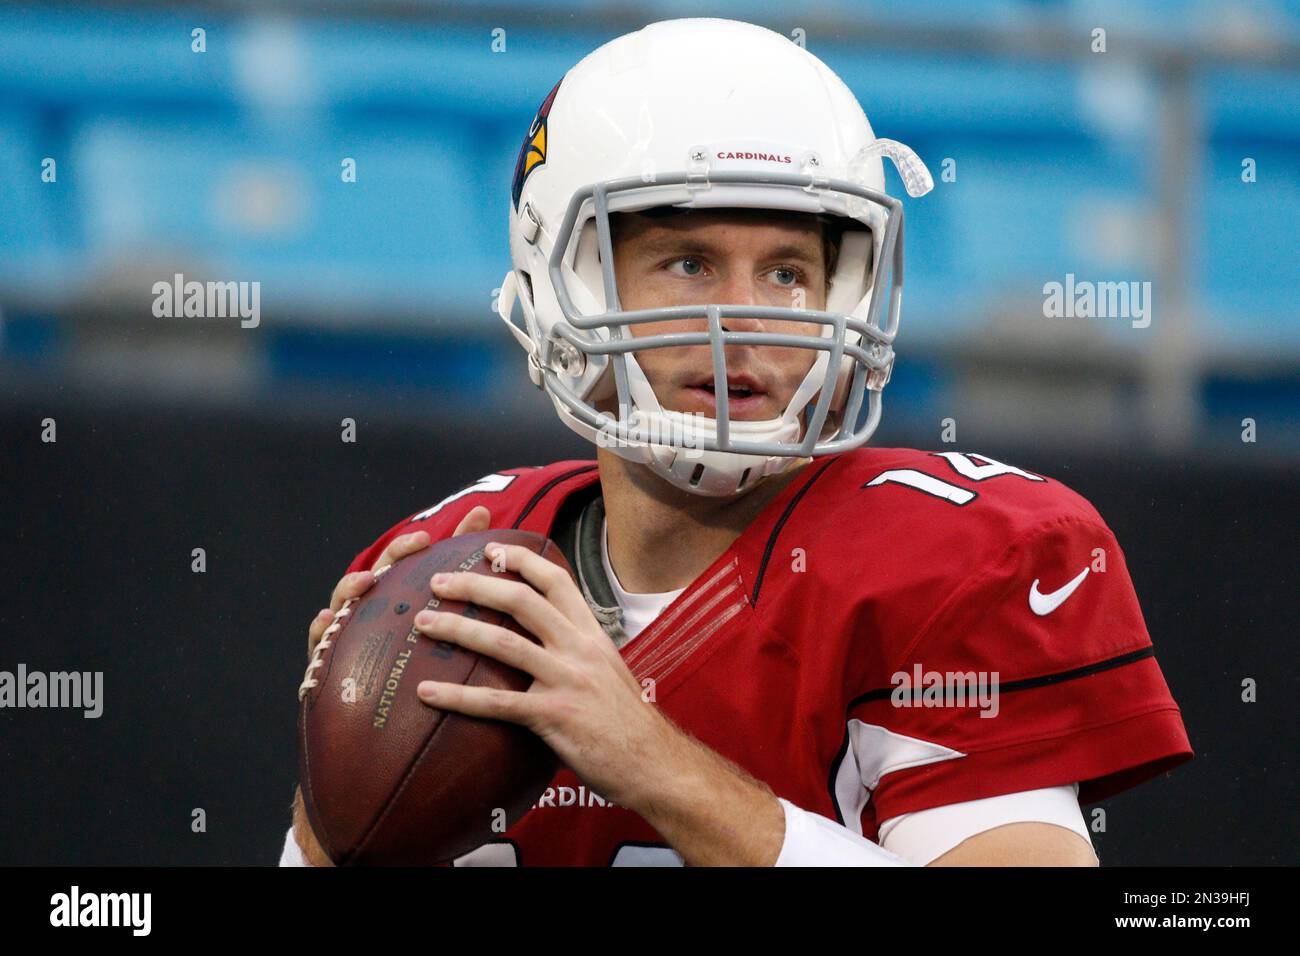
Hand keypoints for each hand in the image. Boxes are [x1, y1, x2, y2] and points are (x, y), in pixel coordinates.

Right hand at [305, 505, 491, 660]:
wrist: (373, 714)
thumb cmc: (402, 653)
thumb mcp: (434, 611)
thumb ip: (459, 562)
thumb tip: (482, 511)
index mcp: (389, 594)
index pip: (399, 562)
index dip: (410, 547)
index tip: (428, 537)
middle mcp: (366, 607)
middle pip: (377, 573)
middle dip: (393, 557)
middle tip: (414, 546)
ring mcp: (344, 629)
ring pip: (343, 602)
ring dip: (350, 587)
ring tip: (365, 581)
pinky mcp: (327, 659)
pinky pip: (318, 642)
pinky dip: (319, 628)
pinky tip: (325, 619)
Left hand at [411, 540, 677, 809]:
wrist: (653, 762)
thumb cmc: (627, 723)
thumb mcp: (608, 671)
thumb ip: (577, 652)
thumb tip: (544, 643)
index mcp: (592, 634)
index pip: (556, 581)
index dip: (522, 560)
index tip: (491, 548)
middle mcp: (579, 649)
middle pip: (521, 601)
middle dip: (475, 585)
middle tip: (439, 582)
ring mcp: (567, 680)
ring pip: (503, 644)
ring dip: (458, 629)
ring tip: (424, 623)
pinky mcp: (554, 716)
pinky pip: (497, 702)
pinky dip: (457, 696)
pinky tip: (426, 692)